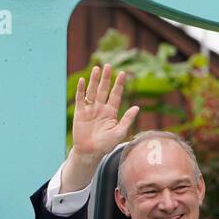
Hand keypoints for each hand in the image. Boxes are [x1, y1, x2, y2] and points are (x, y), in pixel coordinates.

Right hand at [61, 64, 140, 190]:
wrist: (89, 153)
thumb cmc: (105, 145)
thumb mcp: (119, 133)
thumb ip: (127, 120)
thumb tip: (137, 107)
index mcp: (111, 112)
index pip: (115, 95)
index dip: (119, 84)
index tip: (123, 73)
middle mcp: (101, 108)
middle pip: (104, 90)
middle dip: (106, 78)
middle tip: (108, 65)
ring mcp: (90, 109)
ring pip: (92, 91)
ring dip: (94, 80)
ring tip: (97, 69)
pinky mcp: (80, 113)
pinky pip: (80, 99)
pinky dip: (81, 90)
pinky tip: (82, 80)